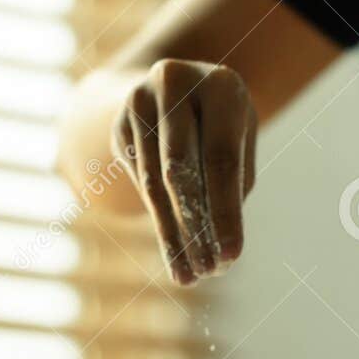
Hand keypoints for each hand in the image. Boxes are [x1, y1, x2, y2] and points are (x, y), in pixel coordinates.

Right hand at [111, 59, 256, 284]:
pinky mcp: (118, 124)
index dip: (225, 213)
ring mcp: (139, 100)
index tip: (231, 258)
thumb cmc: (222, 124)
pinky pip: (139, 181)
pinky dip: (159, 220)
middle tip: (208, 272)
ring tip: (190, 275)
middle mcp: (175, 83)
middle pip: (180, 171)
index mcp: (220, 85)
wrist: (177, 86)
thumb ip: (234, 185)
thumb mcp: (239, 142)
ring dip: (174, 234)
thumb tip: (221, 249)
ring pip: (154, 182)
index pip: (221, 160)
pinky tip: (176, 253)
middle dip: (195, 227)